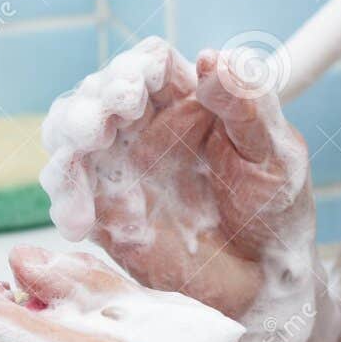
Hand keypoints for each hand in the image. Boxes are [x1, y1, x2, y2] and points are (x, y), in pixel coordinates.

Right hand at [41, 37, 314, 322]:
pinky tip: (78, 219)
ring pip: (73, 132)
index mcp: (191, 100)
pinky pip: (69, 191)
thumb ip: (248, 108)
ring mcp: (121, 167)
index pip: (151, 65)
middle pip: (102, 92)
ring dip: (68, 135)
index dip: (138, 67)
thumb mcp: (275, 156)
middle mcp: (149, 126)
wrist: (264, 283)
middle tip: (99, 124)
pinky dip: (64, 196)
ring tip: (82, 148)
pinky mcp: (103, 211)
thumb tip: (213, 58)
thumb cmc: (276, 210)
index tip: (135, 88)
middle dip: (93, 101)